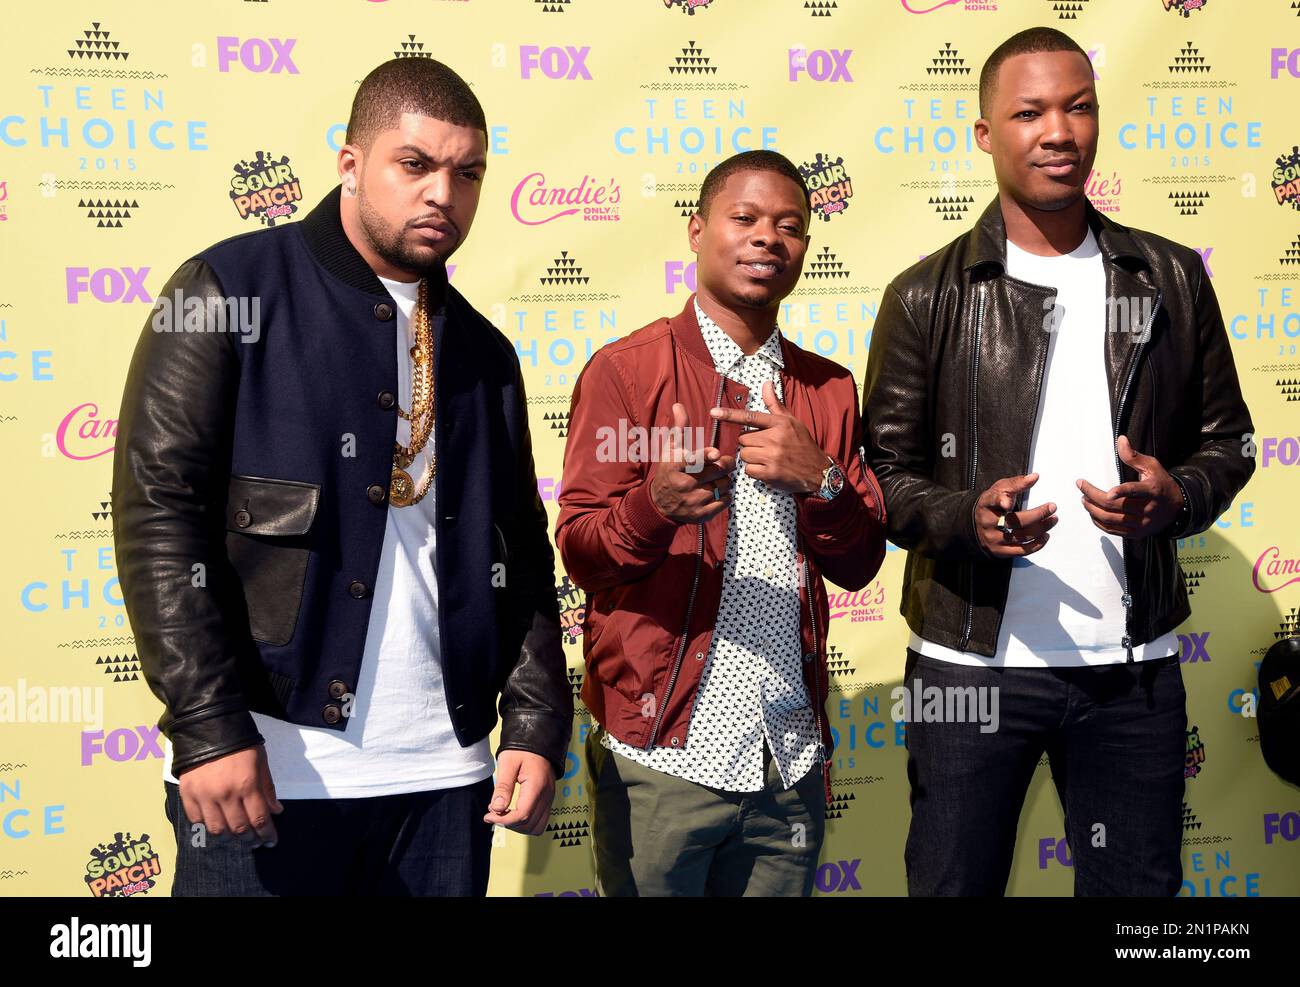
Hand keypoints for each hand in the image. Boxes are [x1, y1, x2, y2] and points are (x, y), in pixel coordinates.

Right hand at [177, 744, 281, 847]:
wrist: (208, 727)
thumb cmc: (240, 743)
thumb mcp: (261, 761)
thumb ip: (268, 788)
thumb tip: (276, 811)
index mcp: (247, 785)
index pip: (259, 819)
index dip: (267, 833)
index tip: (271, 840)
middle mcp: (225, 794)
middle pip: (238, 828)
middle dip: (250, 838)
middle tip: (255, 840)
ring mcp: (204, 796)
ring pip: (216, 829)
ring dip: (229, 836)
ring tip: (236, 835)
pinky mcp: (187, 794)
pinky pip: (196, 820)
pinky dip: (207, 826)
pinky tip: (216, 824)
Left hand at [483, 750, 554, 835]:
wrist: (539, 741)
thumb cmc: (523, 749)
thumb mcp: (508, 763)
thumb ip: (503, 787)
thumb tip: (497, 808)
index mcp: (536, 787)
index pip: (522, 815)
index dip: (503, 820)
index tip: (489, 815)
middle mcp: (546, 795)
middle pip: (528, 824)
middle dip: (508, 823)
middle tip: (493, 812)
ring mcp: (549, 798)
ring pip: (536, 827)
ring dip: (518, 826)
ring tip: (504, 813)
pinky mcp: (548, 799)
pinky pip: (541, 820)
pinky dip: (527, 822)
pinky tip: (514, 811)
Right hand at [649, 402, 736, 522]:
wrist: (660, 504)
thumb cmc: (668, 471)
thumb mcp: (670, 449)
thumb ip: (679, 428)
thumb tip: (679, 405)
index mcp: (674, 466)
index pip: (692, 461)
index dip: (705, 456)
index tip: (715, 453)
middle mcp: (683, 485)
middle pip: (715, 472)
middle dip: (725, 465)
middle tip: (725, 462)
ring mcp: (692, 502)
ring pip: (723, 486)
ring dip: (725, 480)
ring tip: (718, 478)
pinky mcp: (701, 515)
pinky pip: (724, 502)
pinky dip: (725, 495)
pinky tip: (717, 491)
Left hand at [708, 380, 828, 494]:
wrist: (818, 471)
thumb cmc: (802, 444)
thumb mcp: (791, 421)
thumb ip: (775, 404)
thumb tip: (766, 383)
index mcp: (779, 423)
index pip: (750, 417)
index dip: (729, 415)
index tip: (713, 412)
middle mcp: (775, 438)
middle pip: (743, 439)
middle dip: (750, 444)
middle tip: (765, 447)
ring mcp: (772, 456)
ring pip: (744, 454)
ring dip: (751, 458)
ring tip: (767, 458)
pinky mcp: (770, 473)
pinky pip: (748, 470)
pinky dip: (754, 471)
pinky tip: (767, 469)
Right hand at [974, 472, 1057, 556]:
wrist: (976, 525)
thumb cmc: (992, 505)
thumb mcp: (999, 489)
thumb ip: (1016, 483)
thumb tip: (1034, 477)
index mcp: (986, 504)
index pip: (992, 501)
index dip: (1000, 501)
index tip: (1007, 502)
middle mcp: (987, 523)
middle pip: (1014, 521)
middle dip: (1037, 514)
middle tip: (1052, 507)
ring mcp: (993, 539)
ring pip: (1021, 536)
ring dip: (1041, 528)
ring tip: (1053, 520)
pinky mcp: (1000, 551)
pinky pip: (1021, 551)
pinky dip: (1037, 544)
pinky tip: (1045, 536)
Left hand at [1077, 435, 1183, 537]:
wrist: (1177, 508)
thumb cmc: (1160, 483)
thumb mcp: (1152, 467)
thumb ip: (1134, 456)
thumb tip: (1121, 440)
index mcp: (1153, 491)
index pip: (1136, 492)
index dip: (1122, 492)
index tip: (1109, 493)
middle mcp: (1147, 510)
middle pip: (1115, 506)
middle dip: (1093, 496)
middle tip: (1081, 486)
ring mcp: (1141, 524)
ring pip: (1110, 519)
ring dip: (1092, 509)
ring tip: (1084, 499)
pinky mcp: (1136, 533)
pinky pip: (1111, 530)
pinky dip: (1098, 521)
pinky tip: (1092, 512)